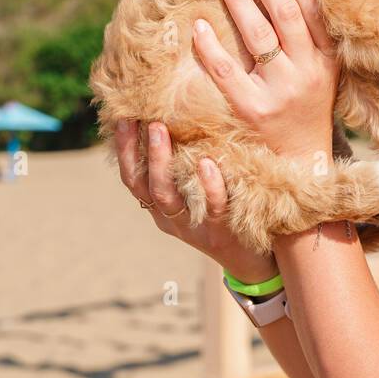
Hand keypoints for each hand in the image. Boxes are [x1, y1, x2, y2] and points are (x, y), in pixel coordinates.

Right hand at [115, 118, 275, 283]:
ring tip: (161, 130)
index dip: (124, 150)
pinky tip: (207, 163)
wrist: (255, 258)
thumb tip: (182, 121)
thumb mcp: (200, 192)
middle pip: (145, 185)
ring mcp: (193, 228)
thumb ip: (188, 166)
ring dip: (161, 161)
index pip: (133, 178)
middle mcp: (171, 219)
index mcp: (161, 208)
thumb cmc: (228, 213)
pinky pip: (212, 207)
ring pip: (167, 196)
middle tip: (147, 120)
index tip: (123, 118)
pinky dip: (208, 185)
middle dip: (140, 151)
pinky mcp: (220, 233)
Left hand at [192, 0, 339, 164]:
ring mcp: (279, 91)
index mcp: (327, 59)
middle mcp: (307, 72)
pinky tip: (198, 26)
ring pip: (257, 35)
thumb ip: (313, 37)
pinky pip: (226, 70)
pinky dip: (210, 46)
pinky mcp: (252, 110)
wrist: (302, 163)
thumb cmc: (308, 108)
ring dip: (238, 0)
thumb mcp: (324, 72)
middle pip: (285, 15)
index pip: (312, 9)